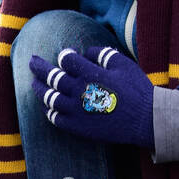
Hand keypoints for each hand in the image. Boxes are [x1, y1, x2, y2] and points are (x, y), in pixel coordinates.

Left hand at [29, 46, 154, 148]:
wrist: (146, 120)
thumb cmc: (137, 90)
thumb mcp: (124, 64)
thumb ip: (103, 54)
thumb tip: (87, 51)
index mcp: (89, 73)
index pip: (66, 60)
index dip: (64, 56)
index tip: (65, 56)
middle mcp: (78, 91)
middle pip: (51, 76)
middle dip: (39, 67)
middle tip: (32, 61)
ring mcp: (75, 110)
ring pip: (49, 97)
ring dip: (39, 89)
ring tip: (34, 84)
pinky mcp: (77, 127)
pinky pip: (55, 118)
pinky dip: (49, 111)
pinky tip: (47, 107)